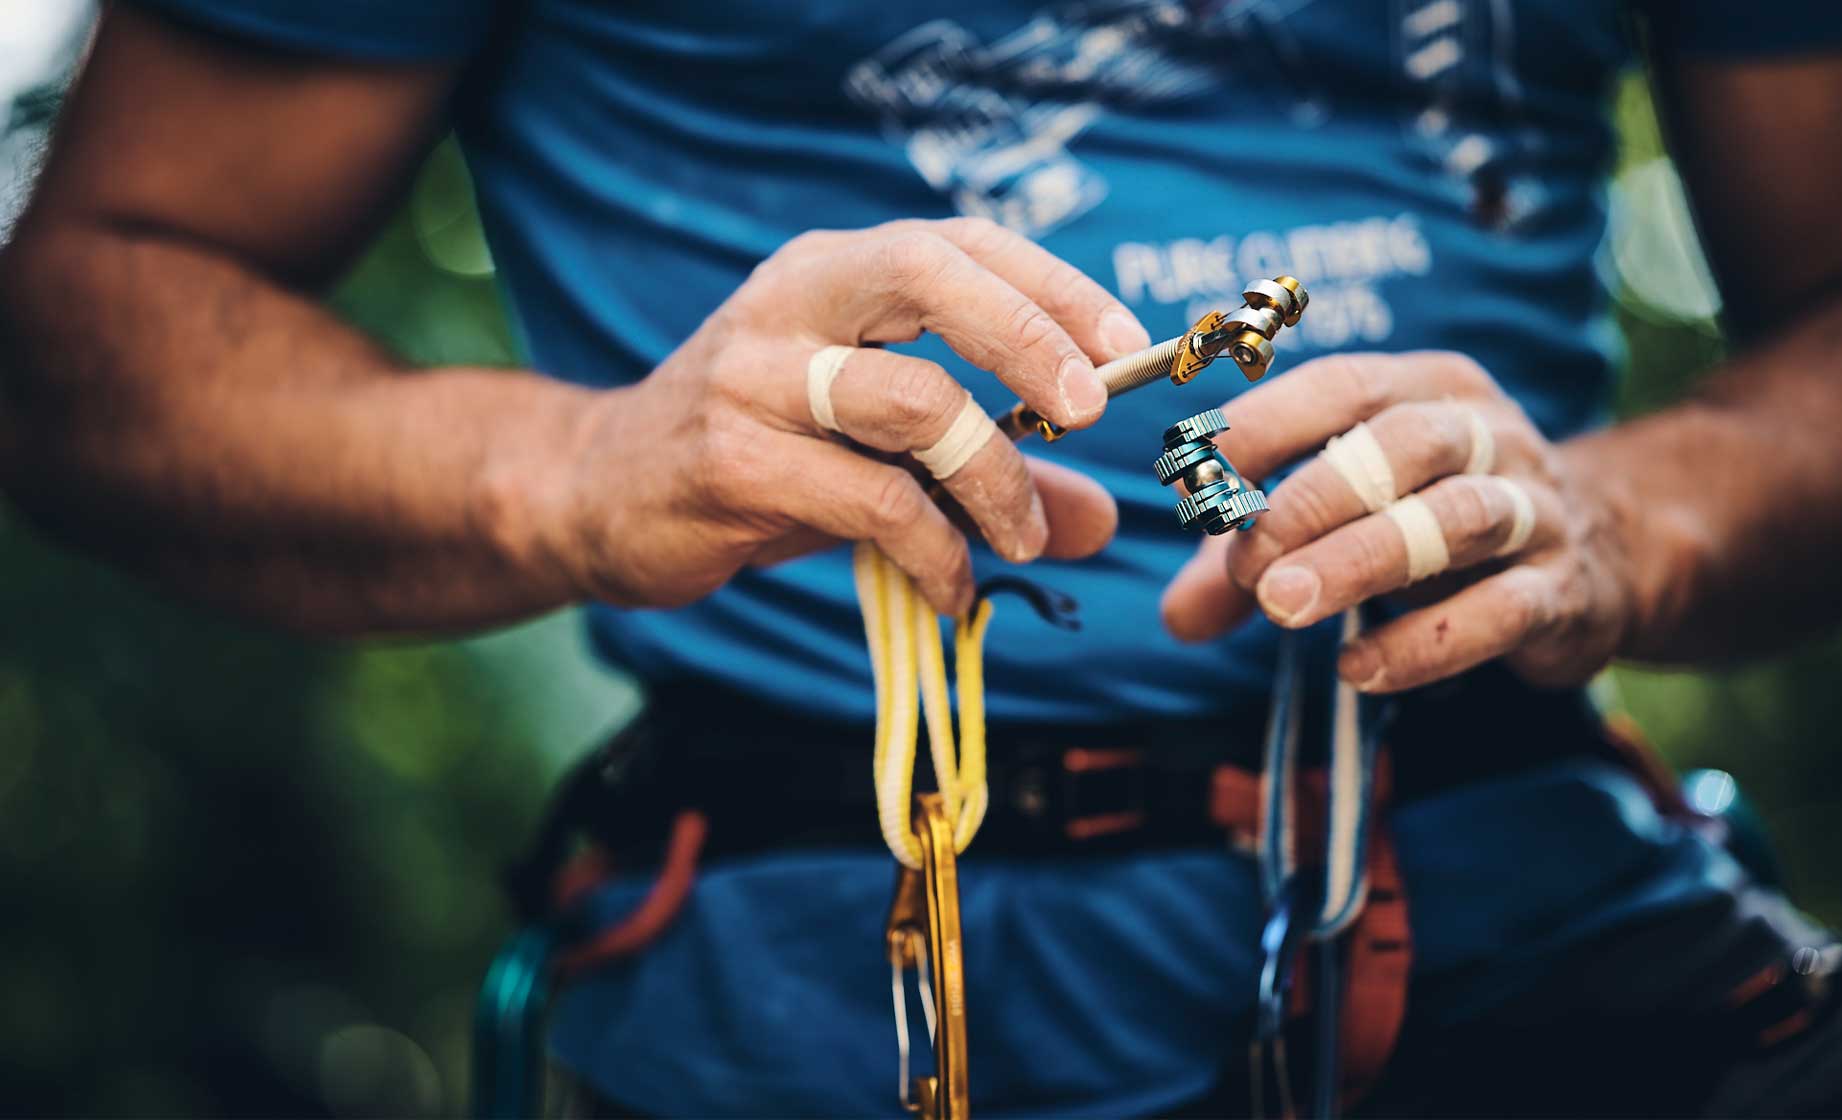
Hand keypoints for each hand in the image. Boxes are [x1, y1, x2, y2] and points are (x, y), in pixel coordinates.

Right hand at [552, 218, 1145, 613]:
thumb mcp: (872, 445)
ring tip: (1023, 538)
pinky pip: (872, 502)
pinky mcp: (732, 462)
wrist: (598, 492)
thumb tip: (1099, 520)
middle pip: (929, 277)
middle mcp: (791, 303)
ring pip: (912, 401)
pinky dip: (936, 551)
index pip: (958, 242)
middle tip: (1091, 414)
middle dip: (1029, 337)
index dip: (1051, 286)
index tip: (1125, 348)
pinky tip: (953, 588)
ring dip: (994, 478)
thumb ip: (989, 466)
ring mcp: (752, 378)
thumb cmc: (758, 453)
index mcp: (830, 273)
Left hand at [1160, 352, 1640, 691]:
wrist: (1602, 556)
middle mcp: (1487, 433)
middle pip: (1400, 446)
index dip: (1266, 424)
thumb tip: (1177, 620)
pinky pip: (1501, 610)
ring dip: (1361, 562)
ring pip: (1454, 520)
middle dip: (1311, 500)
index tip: (1196, 478)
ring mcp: (1533, 508)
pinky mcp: (1563, 590)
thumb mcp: (1346, 519)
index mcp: (1424, 389)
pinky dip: (1426, 641)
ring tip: (1284, 609)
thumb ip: (1255, 562)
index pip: (1342, 385)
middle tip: (1243, 561)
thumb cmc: (1435, 523)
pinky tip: (1359, 668)